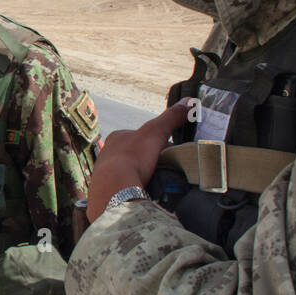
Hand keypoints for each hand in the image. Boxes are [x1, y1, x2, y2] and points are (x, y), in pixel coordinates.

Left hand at [87, 100, 191, 221]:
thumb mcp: (155, 132)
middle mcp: (108, 154)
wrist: (114, 192)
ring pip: (132, 172)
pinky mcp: (108, 191)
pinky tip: (147, 193)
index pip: (143, 137)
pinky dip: (138, 189)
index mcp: (117, 137)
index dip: (159, 142)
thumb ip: (171, 117)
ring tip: (159, 182)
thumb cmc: (132, 158)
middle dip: (152, 160)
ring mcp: (106, 174)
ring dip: (146, 176)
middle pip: (138, 155)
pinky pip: (127, 188)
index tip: (171, 151)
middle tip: (167, 168)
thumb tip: (189, 102)